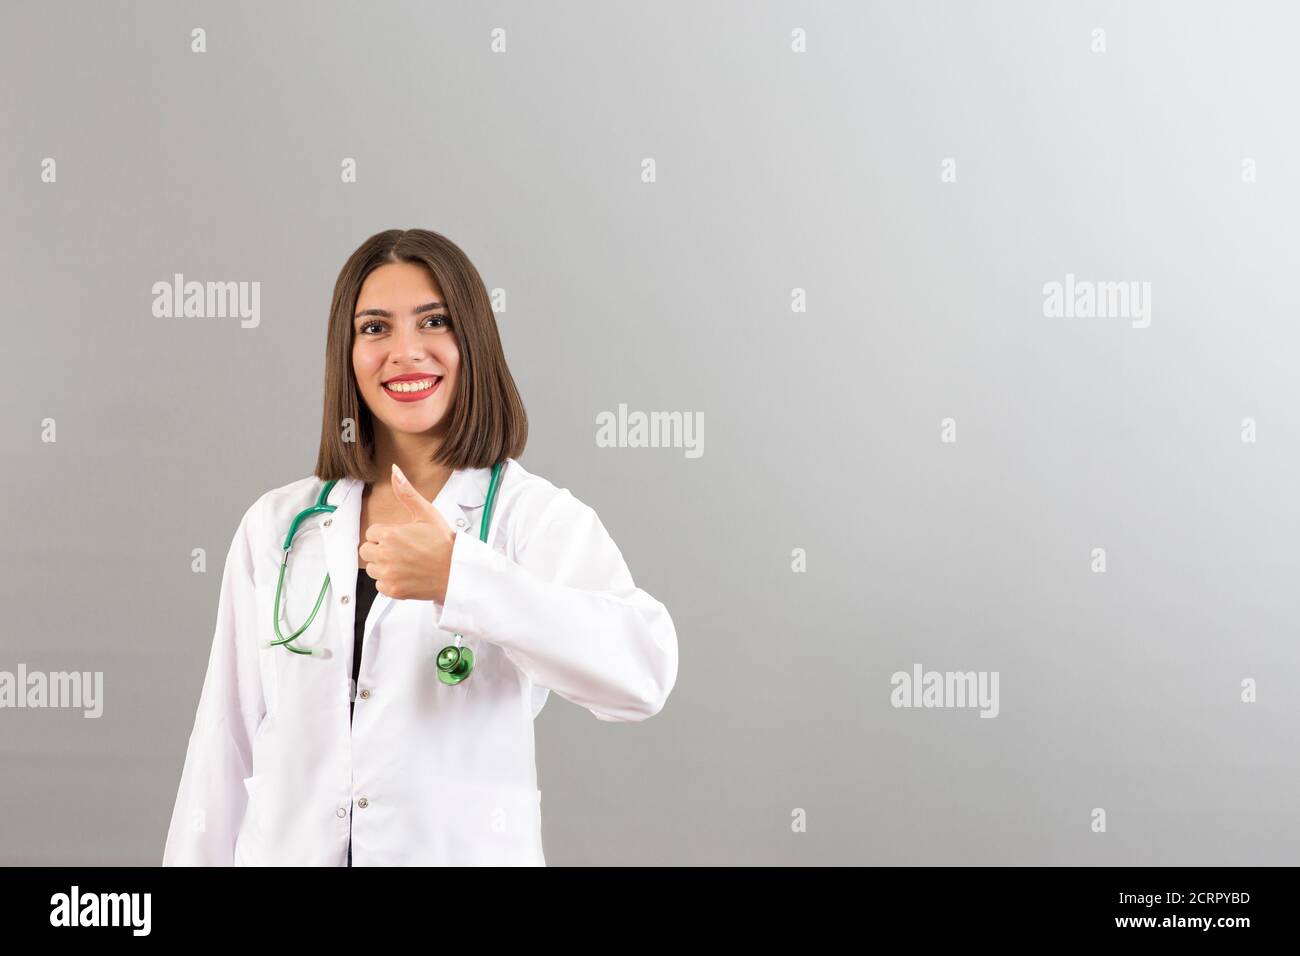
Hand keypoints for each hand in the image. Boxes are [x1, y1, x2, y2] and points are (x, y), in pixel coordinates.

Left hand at [358, 464, 457, 601]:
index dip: (386, 534)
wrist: (457, 571)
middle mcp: (384, 555)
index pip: (372, 533)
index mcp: (388, 534)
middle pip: (367, 550)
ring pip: (372, 568)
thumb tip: (394, 470)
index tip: (402, 538)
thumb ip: (406, 493)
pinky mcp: (392, 590)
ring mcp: (387, 574)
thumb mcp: (426, 513)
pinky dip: (390, 582)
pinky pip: (380, 585)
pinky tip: (406, 575)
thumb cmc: (444, 542)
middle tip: (402, 550)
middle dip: (380, 549)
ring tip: (404, 562)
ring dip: (383, 565)